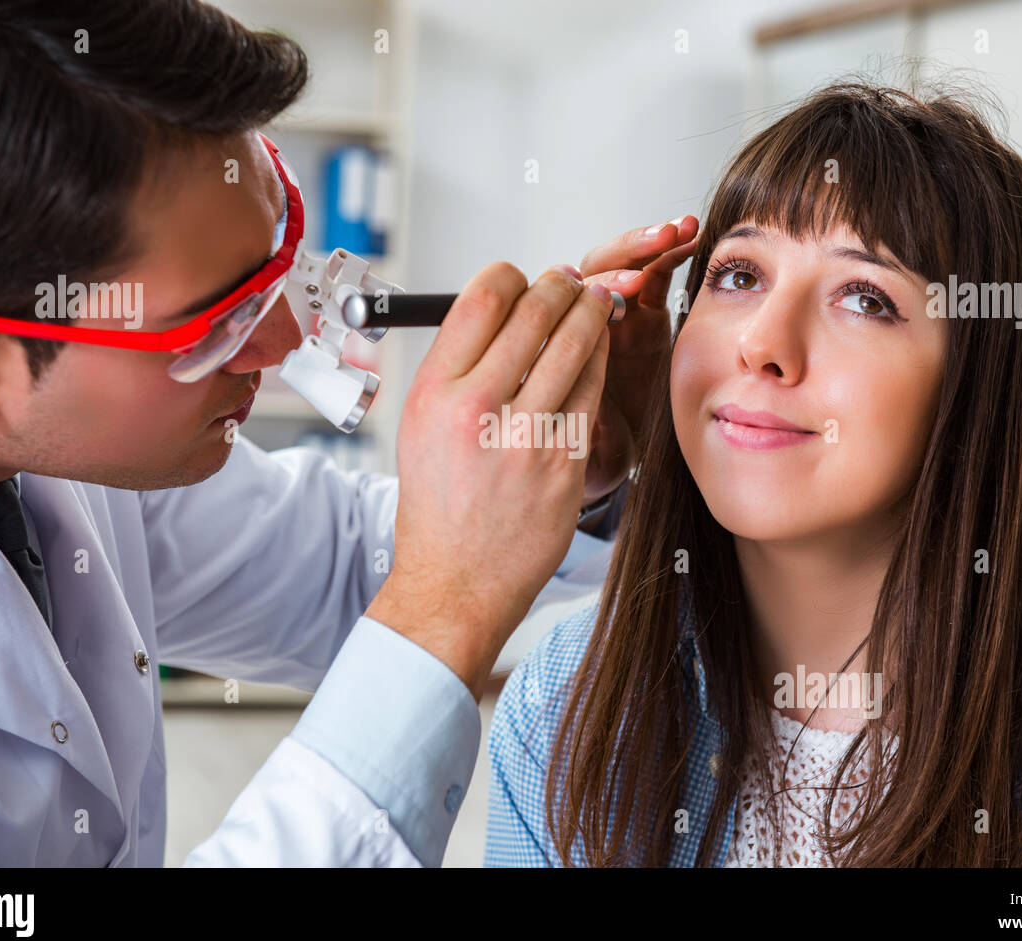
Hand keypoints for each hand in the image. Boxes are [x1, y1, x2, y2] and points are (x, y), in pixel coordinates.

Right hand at [366, 263, 613, 700]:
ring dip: (593, 313)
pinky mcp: (565, 463)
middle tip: (570, 282)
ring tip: (597, 301)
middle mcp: (476, 409)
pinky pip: (593, 392)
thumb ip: (458, 369)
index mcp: (434, 393)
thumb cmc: (440, 506)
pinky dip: (599, 362)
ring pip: (575, 345)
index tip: (523, 279)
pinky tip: (599, 351)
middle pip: (534, 312)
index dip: (511, 277)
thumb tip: (503, 315)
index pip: (480, 299)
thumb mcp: (422, 426)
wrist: (457, 583)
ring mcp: (525, 437)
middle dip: (561, 287)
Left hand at [577, 215, 698, 501]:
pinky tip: (692, 238)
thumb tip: (597, 425)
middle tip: (658, 242)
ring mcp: (616, 317)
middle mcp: (582, 325)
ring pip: (624, 264)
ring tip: (679, 230)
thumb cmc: (583, 456)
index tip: (615, 291)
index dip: (589, 292)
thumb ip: (590, 437)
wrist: (605, 465)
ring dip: (649, 243)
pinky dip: (671, 253)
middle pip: (594, 271)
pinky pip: (656, 274)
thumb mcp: (585, 454)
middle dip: (627, 254)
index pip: (566, 304)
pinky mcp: (647, 316)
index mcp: (558, 349)